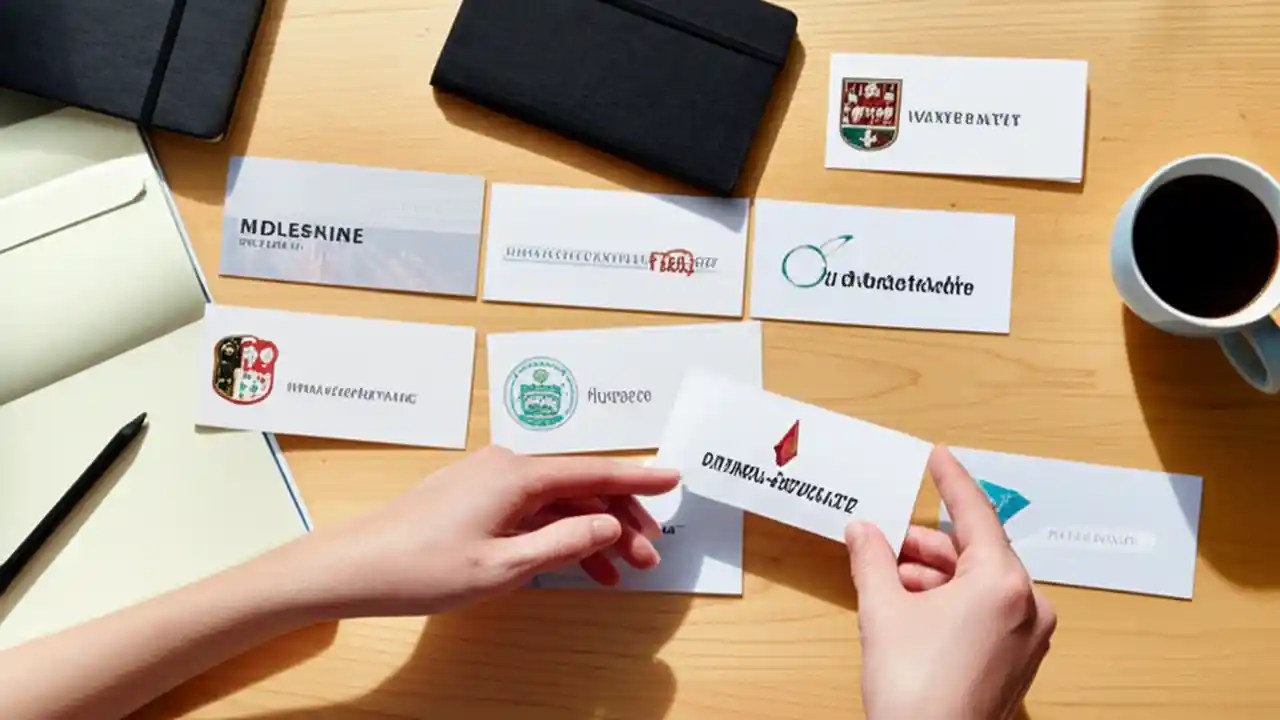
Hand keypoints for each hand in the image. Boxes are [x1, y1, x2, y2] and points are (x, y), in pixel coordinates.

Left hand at [278, 446, 678, 619]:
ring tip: (620, 572)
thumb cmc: (420, 569)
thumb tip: (610, 524)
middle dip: (620, 520)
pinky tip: (576, 567)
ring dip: (591, 533)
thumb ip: (563, 542)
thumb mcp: (502, 566)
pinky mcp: (475, 499)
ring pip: (557, 502)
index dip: (638, 478)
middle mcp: (506, 467)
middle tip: (650, 556)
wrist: (352, 568)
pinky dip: (558, 536)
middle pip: (580, 487)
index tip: (674, 478)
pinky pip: (531, 511)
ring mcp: (488, 482)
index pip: (594, 471)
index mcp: (516, 475)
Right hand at [845, 447, 1056, 719]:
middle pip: (976, 552)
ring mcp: (1028, 637)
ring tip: (891, 575)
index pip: (976, 514)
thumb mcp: (883, 610)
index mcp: (1003, 583)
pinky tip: (914, 605)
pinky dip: (953, 601)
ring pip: (981, 584)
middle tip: (888, 536)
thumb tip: (863, 532)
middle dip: (929, 544)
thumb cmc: (916, 691)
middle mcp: (1028, 606)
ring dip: (937, 575)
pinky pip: (988, 612)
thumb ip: (872, 559)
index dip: (952, 482)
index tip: (940, 458)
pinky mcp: (1019, 661)